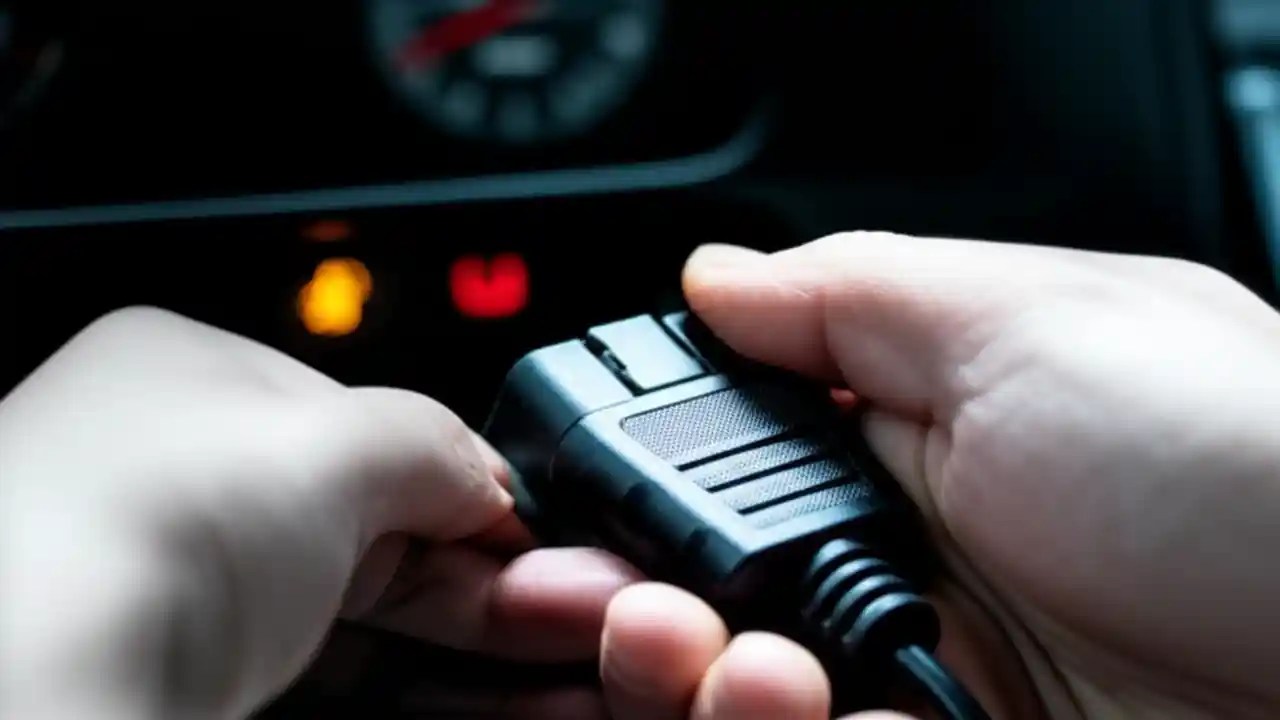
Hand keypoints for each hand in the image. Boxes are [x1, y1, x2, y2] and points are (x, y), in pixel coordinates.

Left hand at [0, 307, 858, 719]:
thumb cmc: (128, 530)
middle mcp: (187, 487)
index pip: (383, 441)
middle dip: (505, 588)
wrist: (27, 686)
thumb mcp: (333, 442)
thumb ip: (439, 444)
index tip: (565, 550)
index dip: (484, 497)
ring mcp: (186, 599)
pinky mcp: (196, 690)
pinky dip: (433, 702)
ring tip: (586, 681)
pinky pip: (346, 689)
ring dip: (489, 658)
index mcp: (198, 384)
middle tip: (600, 624)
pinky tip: (508, 710)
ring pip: (375, 632)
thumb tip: (499, 480)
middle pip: (388, 542)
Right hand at [681, 233, 1279, 718]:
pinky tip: (822, 714)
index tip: (583, 524)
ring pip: (754, 698)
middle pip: (719, 599)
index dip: (641, 497)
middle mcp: (914, 558)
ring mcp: (939, 675)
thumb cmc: (1251, 462)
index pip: (718, 466)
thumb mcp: (1032, 330)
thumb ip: (849, 300)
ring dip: (704, 691)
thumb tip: (713, 278)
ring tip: (744, 673)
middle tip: (641, 617)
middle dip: (648, 616)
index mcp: (912, 437)